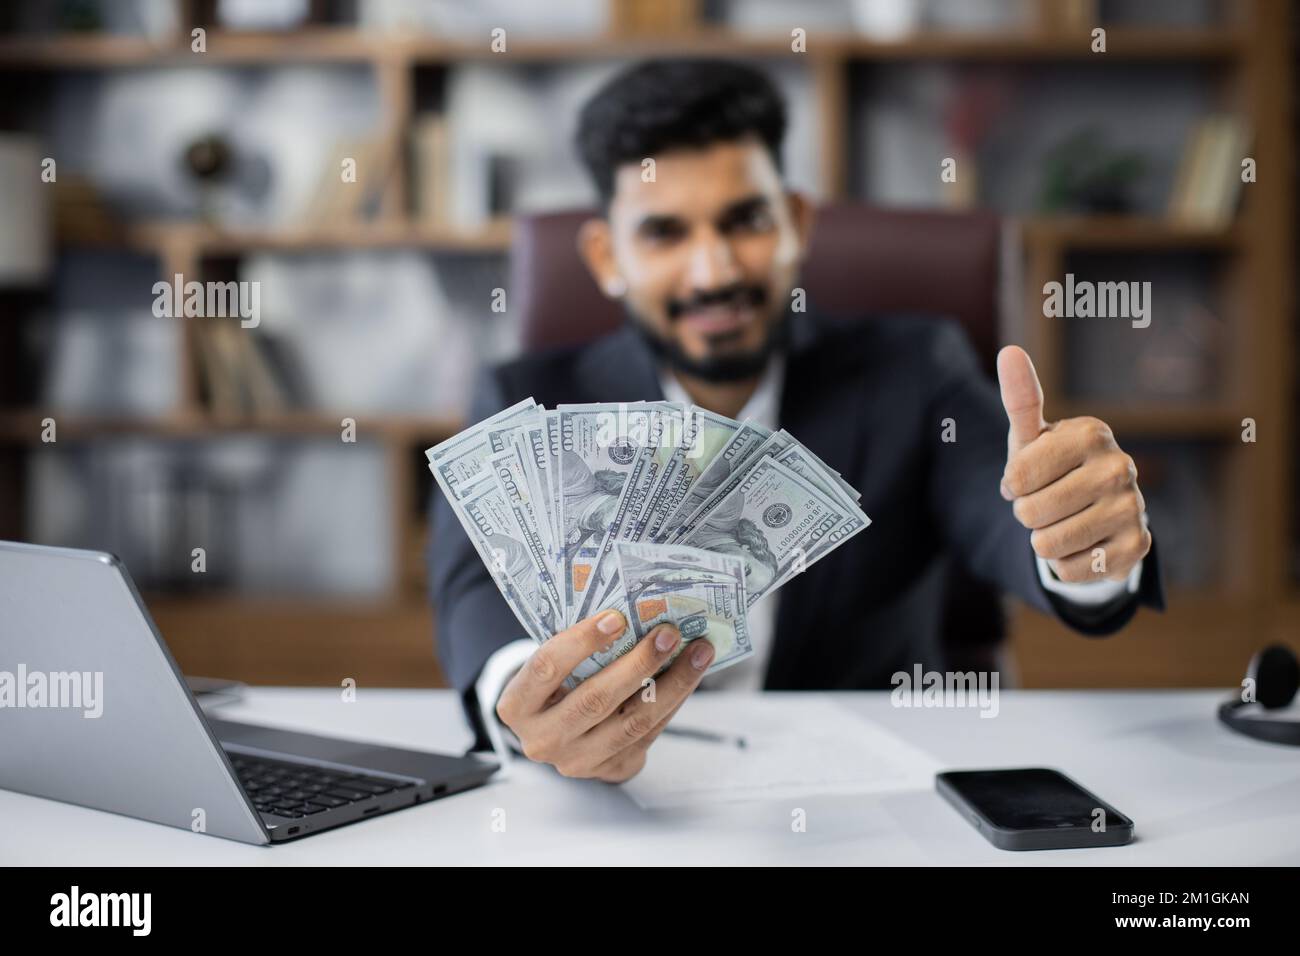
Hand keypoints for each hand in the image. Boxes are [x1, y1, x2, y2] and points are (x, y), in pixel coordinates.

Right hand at [495, 610, 714, 782]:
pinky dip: (674, 700)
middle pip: (595, 699)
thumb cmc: (556, 684)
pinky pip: (649, 733)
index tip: (617, 618)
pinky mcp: (610, 769)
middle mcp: (542, 739)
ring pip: (633, 722)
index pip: (546, 667)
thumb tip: (634, 611)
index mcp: (517, 706)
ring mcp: (577, 761)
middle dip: (639, 662)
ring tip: (697, 652)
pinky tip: (691, 675)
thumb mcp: (551, 668)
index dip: (582, 642)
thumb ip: (578, 648)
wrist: (559, 735)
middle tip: (669, 633)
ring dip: (673, 683)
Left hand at [997, 345, 1150, 583]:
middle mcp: (1121, 466)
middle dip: (1027, 515)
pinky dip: (1065, 565)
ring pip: (1047, 545)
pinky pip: (1070, 570)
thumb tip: (1008, 351)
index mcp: (1091, 433)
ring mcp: (1135, 508)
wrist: (1093, 513)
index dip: (1012, 486)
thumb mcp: (1031, 438)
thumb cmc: (1052, 468)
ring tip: (1062, 522)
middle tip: (1047, 502)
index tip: (1030, 477)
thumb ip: (1020, 398)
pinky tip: (1083, 545)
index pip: (1017, 477)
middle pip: (1031, 513)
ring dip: (1043, 541)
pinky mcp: (1139, 548)